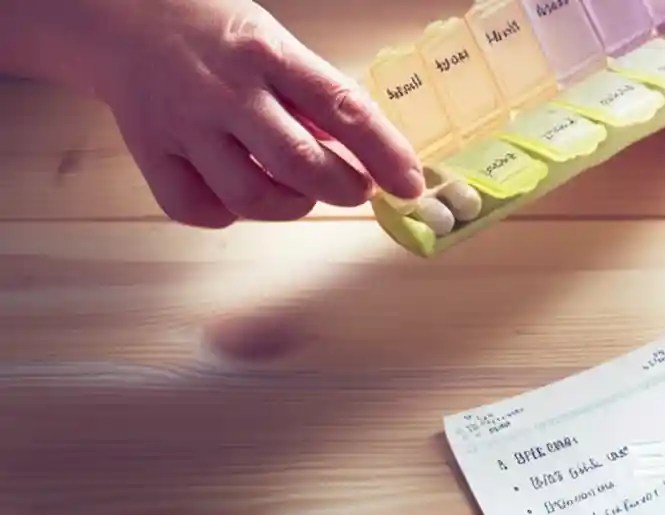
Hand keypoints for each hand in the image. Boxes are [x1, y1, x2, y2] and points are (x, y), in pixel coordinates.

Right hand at [73, 0, 425, 227]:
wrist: (123, 18)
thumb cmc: (221, 38)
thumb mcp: (278, 47)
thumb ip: (316, 99)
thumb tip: (366, 157)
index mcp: (268, 53)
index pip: (341, 107)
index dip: (384, 152)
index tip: (410, 184)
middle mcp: (226, 90)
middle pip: (298, 163)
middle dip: (343, 188)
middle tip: (355, 187)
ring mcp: (183, 126)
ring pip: (251, 198)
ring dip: (291, 206)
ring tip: (297, 188)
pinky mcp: (150, 154)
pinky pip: (200, 210)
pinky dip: (230, 214)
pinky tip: (239, 190)